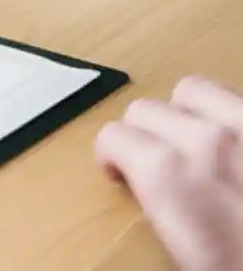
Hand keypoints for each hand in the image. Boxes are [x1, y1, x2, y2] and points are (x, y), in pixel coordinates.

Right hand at [94, 76, 242, 270]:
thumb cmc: (242, 263)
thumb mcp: (194, 257)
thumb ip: (171, 210)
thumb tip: (162, 194)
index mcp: (174, 178)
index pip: (115, 136)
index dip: (114, 159)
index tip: (122, 176)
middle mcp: (213, 142)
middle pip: (149, 108)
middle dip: (146, 135)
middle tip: (159, 167)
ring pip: (199, 90)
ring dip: (193, 115)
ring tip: (205, 150)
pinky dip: (239, 122)